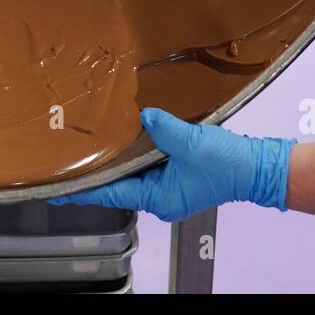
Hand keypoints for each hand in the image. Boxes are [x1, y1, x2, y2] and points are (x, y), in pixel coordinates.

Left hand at [48, 107, 294, 222]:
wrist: (259, 166)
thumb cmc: (226, 163)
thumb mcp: (189, 142)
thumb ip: (161, 128)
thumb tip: (142, 116)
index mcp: (158, 198)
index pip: (110, 194)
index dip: (82, 190)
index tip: (56, 189)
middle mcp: (160, 197)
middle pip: (120, 184)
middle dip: (98, 172)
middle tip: (70, 160)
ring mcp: (171, 187)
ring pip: (136, 173)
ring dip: (119, 160)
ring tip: (93, 147)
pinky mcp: (181, 175)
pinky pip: (151, 165)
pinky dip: (138, 154)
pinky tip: (129, 138)